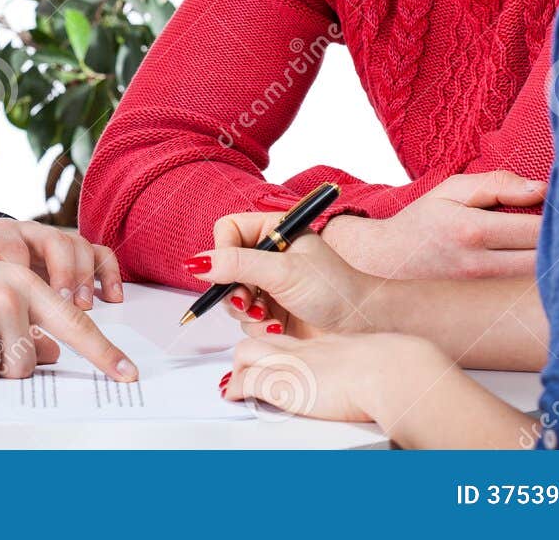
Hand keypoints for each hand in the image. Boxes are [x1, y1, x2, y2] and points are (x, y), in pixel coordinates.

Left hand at [0, 215, 123, 308]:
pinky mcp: (73, 251)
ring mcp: (54, 239)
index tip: (23, 301)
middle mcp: (30, 233)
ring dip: (85, 276)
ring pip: (77, 245)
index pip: (10, 245)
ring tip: (83, 306)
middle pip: (53, 241)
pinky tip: (112, 296)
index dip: (21, 270)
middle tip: (63, 302)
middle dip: (62, 273)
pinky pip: (99, 252)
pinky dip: (109, 272)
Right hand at [186, 212, 381, 338]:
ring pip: (232, 297)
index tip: (228, 272)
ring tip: (270, 318)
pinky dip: (258, 326)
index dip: (223, 252)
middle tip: (250, 302)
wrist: (360, 326)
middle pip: (224, 267)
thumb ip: (238, 265)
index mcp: (275, 230)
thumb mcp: (283, 272)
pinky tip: (279, 328)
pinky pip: (245, 319)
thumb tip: (197, 263)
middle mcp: (268, 255)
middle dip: (235, 290)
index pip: (227, 231)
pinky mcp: (271, 311)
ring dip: (247, 312)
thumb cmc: (335, 289)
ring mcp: (268, 284)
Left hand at [218, 331, 451, 426]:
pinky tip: (234, 397)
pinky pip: (247, 381)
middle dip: (248, 354)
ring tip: (236, 384)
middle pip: (263, 339)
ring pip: (247, 352)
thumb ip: (369, 374)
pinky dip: (236, 389)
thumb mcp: (378, 369)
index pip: (290, 341)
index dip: (275, 349)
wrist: (393, 373)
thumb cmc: (395, 372)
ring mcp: (292, 363)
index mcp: (328, 346)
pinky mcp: (284, 382)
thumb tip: (382, 387)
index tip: (272, 360)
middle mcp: (306, 349)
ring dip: (238, 369)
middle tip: (245, 370)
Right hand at [321, 171, 545, 278]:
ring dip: (555, 259)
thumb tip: (542, 189)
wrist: (390, 258)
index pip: (535, 230)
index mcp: (471, 230)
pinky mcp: (486, 296)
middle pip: (543, 260)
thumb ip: (497, 184)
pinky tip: (545, 257)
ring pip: (537, 277)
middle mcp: (479, 263)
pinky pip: (524, 285)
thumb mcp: (453, 188)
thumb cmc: (425, 218)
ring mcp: (483, 285)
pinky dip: (539, 271)